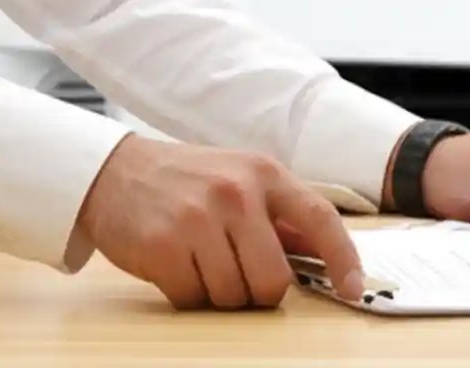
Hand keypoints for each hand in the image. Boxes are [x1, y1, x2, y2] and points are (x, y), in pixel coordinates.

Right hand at [78, 135, 363, 309]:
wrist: (115, 171)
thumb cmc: (190, 180)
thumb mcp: (244, 180)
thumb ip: (284, 217)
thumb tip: (326, 254)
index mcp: (265, 173)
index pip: (319, 218)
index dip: (343, 258)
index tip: (354, 289)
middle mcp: (236, 193)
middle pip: (273, 279)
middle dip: (261, 292)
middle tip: (242, 277)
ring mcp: (197, 219)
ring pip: (232, 295)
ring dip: (220, 293)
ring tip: (203, 262)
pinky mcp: (161, 246)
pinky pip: (192, 298)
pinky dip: (188, 293)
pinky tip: (177, 265)